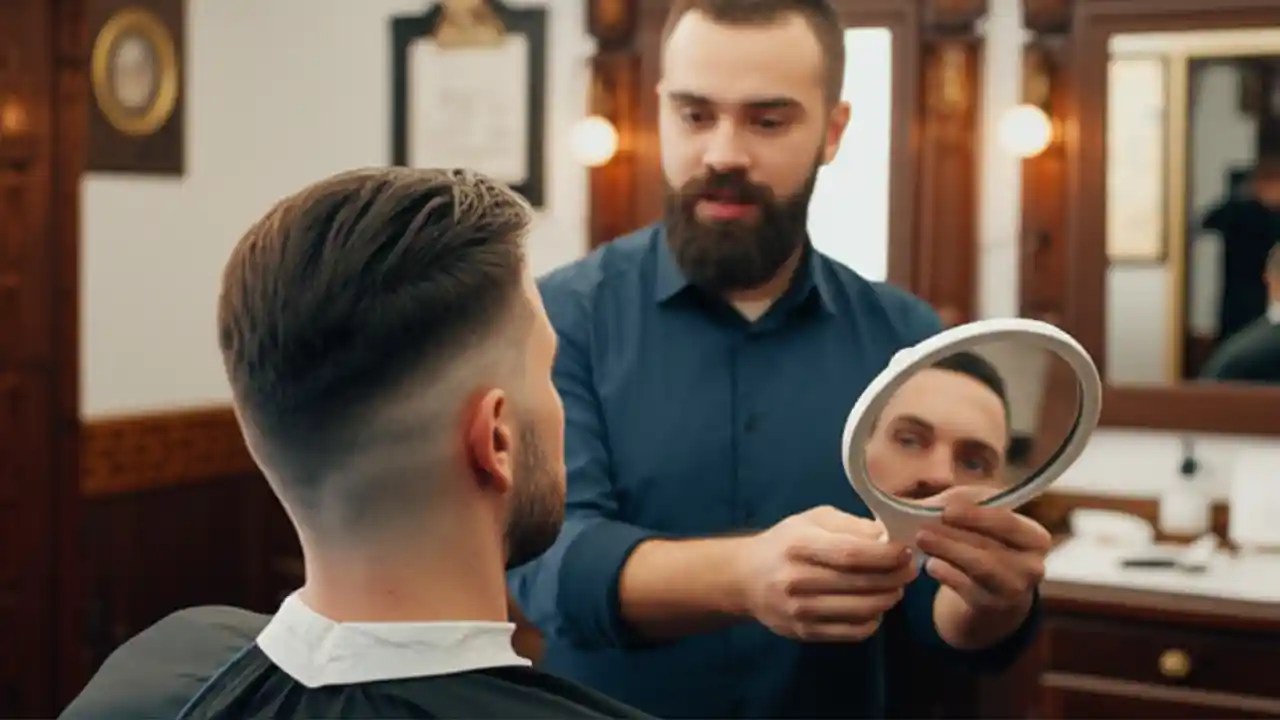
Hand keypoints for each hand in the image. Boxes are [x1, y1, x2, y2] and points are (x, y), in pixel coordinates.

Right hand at [736, 505, 916, 642]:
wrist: (745, 578)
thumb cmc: (786, 543)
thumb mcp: (813, 521)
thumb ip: (852, 526)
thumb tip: (890, 536)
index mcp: (800, 545)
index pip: (852, 554)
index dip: (886, 555)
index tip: (907, 551)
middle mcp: (797, 580)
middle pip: (861, 583)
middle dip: (896, 577)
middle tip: (911, 570)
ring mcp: (800, 610)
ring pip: (861, 610)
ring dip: (888, 599)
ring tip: (895, 587)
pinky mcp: (804, 632)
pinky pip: (852, 632)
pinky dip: (873, 621)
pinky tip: (875, 607)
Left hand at [917, 502, 1050, 613]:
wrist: (993, 590)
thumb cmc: (987, 542)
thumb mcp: (983, 519)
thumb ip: (967, 504)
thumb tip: (943, 503)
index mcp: (1036, 538)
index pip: (1007, 523)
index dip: (976, 516)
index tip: (947, 510)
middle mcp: (1032, 566)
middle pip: (990, 547)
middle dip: (954, 535)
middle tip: (924, 526)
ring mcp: (1014, 590)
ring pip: (979, 568)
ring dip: (947, 551)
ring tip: (922, 539)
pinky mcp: (992, 606)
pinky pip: (966, 588)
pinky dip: (945, 573)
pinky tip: (930, 563)